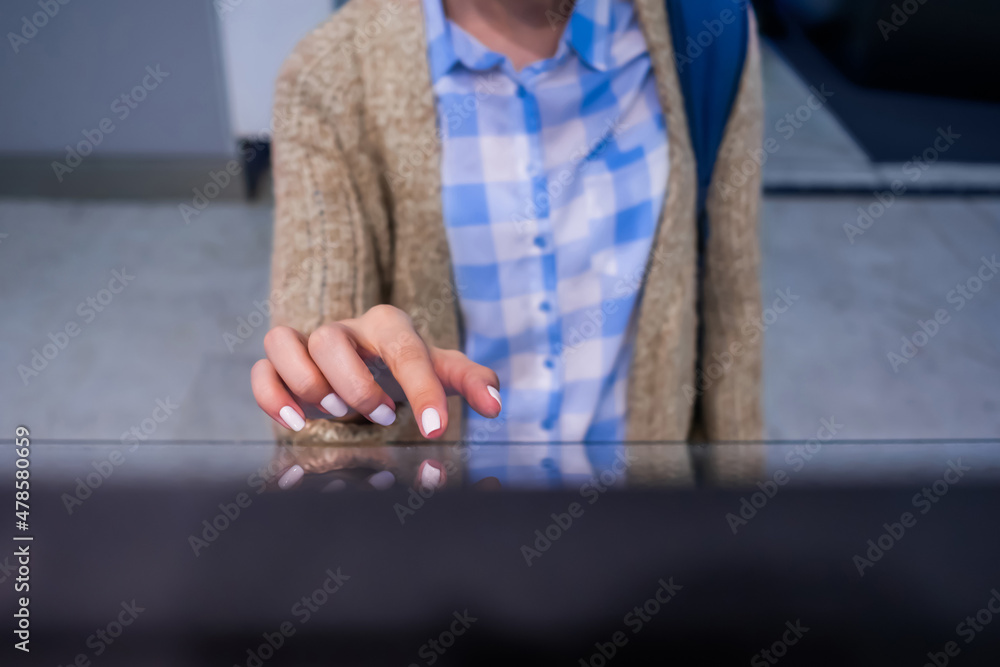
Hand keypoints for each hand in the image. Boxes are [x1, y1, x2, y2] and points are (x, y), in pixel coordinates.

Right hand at [251, 304, 501, 437]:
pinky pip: (262, 368)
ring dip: (308, 384)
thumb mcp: (443, 370)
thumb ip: (471, 380)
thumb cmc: (407, 367)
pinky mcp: (283, 364)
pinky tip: (295, 422)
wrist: (371, 361)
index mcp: (389, 325)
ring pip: (285, 342)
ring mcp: (308, 342)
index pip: (404, 348)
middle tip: (382, 416)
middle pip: (331, 339)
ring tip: (334, 413)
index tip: (435, 428)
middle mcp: (345, 328)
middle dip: (355, 386)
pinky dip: (271, 395)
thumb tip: (495, 402)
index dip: (421, 388)